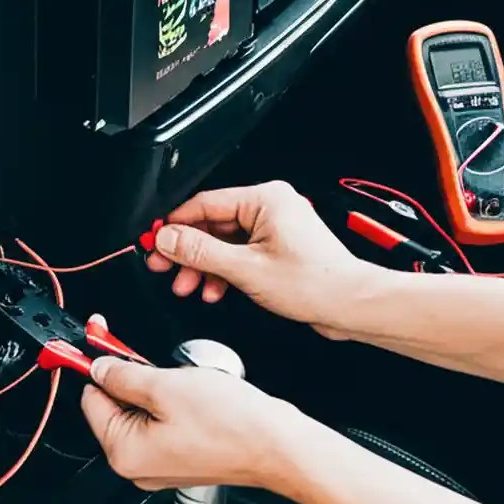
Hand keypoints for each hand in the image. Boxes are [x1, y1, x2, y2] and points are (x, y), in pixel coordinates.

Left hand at [80, 357, 300, 490]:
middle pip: (114, 406)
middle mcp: (138, 465)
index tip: (99, 338)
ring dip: (155, 389)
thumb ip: (124, 374)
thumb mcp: (166, 386)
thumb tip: (99, 366)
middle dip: (130, 378)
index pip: (90, 398)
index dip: (96, 363)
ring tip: (184, 384)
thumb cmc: (232, 424)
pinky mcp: (182, 457)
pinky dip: (171, 403)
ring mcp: (161, 464)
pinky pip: (163, 422)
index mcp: (124, 452)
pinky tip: (194, 397)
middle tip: (152, 360)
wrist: (278, 445)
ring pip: (141, 412)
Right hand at [147, 181, 372, 325]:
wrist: (349, 305)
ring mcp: (275, 227)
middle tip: (163, 267)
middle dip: (188, 251)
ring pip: (224, 242)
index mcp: (266, 198)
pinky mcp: (278, 247)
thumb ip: (200, 251)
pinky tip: (214, 289)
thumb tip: (169, 239)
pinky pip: (240, 253)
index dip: (175, 225)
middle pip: (213, 224)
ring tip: (188, 285)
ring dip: (204, 266)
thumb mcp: (245, 268)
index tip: (154, 241)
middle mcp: (271, 207)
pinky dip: (224, 271)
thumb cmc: (315, 283)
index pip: (205, 203)